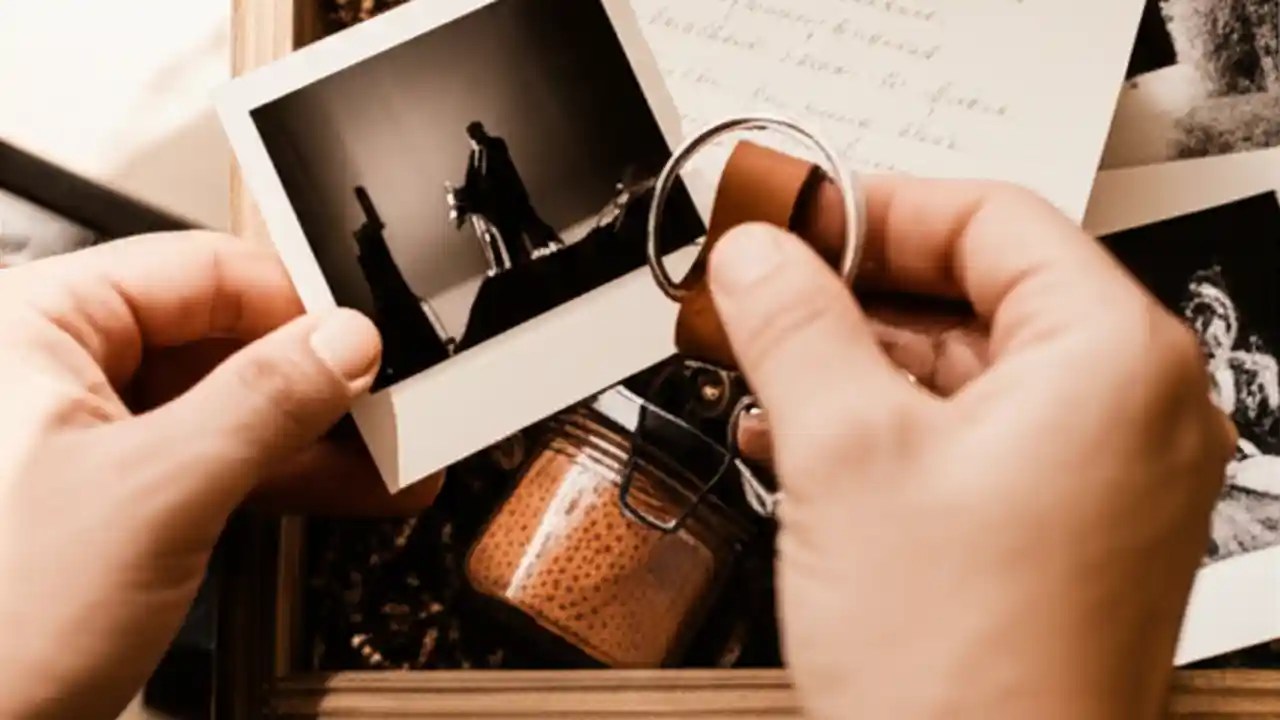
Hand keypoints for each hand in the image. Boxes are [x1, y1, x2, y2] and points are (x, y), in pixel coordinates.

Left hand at [0, 232, 439, 718]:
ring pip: (222, 407)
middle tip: (389, 410)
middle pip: (220, 341)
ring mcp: (79, 437)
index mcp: (32, 326)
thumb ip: (264, 404)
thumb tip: (346, 342)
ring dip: (312, 439)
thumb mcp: (155, 494)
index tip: (366, 345)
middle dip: (316, 384)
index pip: (200, 271)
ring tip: (391, 460)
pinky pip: (208, 461)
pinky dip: (277, 477)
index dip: (296, 305)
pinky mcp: (106, 497)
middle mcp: (51, 370)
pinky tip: (348, 488)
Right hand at [708, 178, 1235, 719]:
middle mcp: (1132, 413)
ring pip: (968, 373)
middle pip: (979, 294)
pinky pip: (974, 441)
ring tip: (764, 365)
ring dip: (859, 363)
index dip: (878, 208)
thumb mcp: (845, 455)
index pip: (992, 218)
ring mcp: (1104, 480)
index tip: (795, 219)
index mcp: (1111, 362)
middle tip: (762, 291)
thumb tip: (757, 255)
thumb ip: (794, 325)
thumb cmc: (961, 669)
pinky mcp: (1063, 534)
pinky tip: (804, 437)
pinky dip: (889, 428)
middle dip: (853, 294)